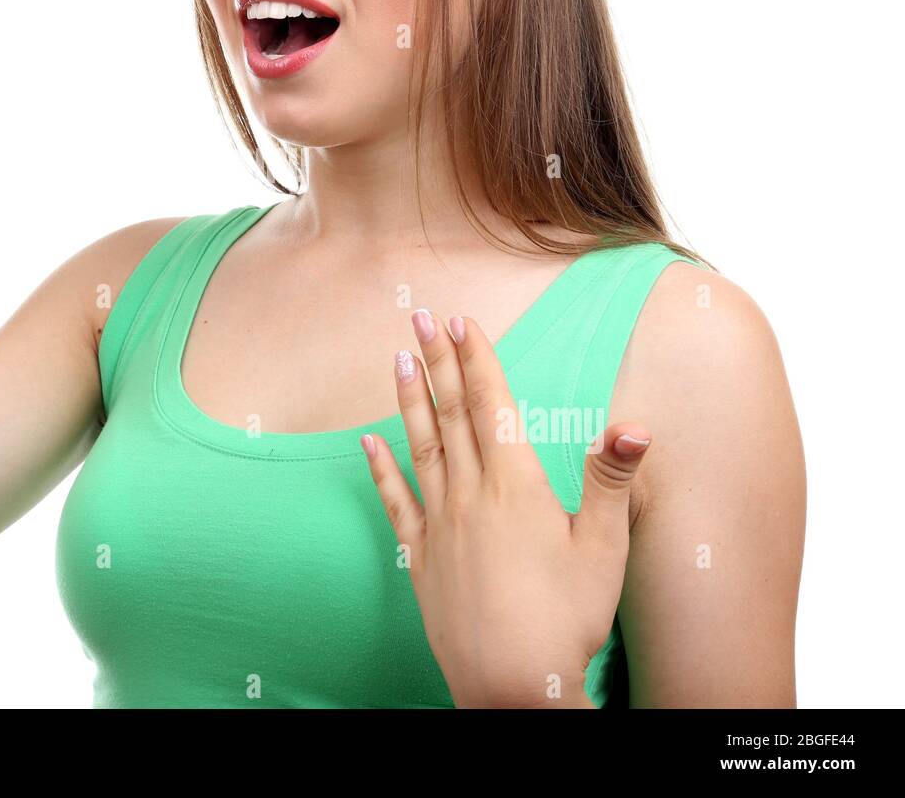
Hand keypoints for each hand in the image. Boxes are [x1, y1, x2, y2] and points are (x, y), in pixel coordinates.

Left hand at [361, 307, 652, 707]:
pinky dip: (379, 467)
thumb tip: (635, 427)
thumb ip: (610, 481)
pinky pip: (394, 501)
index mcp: (516, 485)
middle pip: (452, 413)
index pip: (492, 405)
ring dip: (410, 398)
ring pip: (420, 445)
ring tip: (399, 357)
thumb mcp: (604, 548)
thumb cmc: (565, 620)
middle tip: (420, 315)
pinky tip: (366, 440)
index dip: (477, 359)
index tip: (462, 320)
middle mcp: (470, 494)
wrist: (510, 685)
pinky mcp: (420, 555)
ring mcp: (439, 523)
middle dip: (438, 360)